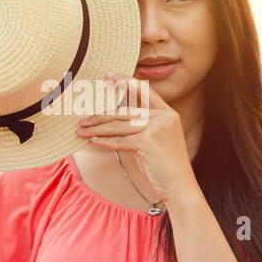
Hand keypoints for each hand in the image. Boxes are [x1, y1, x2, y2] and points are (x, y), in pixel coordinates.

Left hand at [75, 71, 200, 205]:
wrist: (180, 185)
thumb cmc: (166, 166)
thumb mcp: (158, 139)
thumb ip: (143, 126)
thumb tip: (116, 119)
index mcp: (168, 113)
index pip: (145, 91)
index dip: (126, 82)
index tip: (109, 76)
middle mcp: (163, 117)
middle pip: (125, 112)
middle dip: (101, 116)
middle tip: (83, 118)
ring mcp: (156, 128)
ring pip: (119, 126)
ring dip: (97, 129)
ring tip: (81, 130)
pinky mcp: (148, 142)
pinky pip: (120, 141)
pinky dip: (105, 141)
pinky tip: (93, 140)